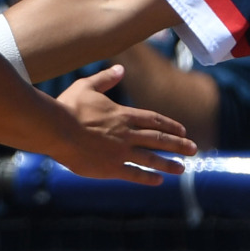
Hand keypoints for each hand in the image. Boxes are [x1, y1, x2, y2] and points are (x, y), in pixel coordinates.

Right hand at [48, 62, 195, 184]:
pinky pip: (134, 174)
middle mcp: (126, 133)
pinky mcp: (110, 167)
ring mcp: (120, 151)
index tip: (182, 130)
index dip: (170, 125)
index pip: (154, 120)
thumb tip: (120, 69)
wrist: (55, 129)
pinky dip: (148, 178)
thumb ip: (105, 79)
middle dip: (178, 144)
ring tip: (183, 169)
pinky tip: (159, 181)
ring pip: (151, 158)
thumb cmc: (67, 107)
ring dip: (169, 163)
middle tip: (194, 149)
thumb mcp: (86, 87)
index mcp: (123, 114)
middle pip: (159, 139)